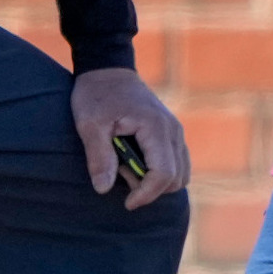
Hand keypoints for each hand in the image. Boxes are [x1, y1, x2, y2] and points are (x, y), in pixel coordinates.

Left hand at [73, 64, 190, 208]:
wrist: (108, 70)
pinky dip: (161, 173)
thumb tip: (103, 189)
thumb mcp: (90, 125)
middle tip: (120, 177)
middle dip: (151, 188)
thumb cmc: (96, 95)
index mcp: (156, 128)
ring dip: (157, 182)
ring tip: (127, 169)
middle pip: (177, 178)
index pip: (164, 173)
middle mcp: (173, 131)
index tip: (127, 203)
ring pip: (181, 173)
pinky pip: (178, 163)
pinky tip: (135, 164)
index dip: (147, 193)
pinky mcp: (172, 133)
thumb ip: (99, 157)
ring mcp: (176, 131)